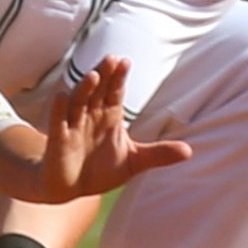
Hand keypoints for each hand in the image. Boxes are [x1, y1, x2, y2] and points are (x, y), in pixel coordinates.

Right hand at [0, 56, 190, 203]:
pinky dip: (59, 110)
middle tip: (111, 59)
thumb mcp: (133, 161)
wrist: (71, 188)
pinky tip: (62, 97)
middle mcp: (90, 116)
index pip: (115, 92)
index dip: (118, 77)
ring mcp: (73, 126)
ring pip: (78, 102)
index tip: (125, 62)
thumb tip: (190, 151)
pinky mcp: (59, 140)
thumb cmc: (100, 170)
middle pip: (97, 90)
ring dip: (84, 89)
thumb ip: (158, 154)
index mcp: (109, 117)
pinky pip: (58, 122)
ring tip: (93, 75)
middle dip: (103, 75)